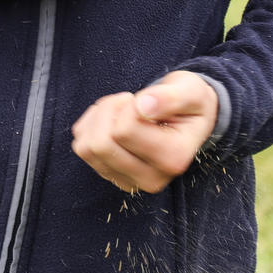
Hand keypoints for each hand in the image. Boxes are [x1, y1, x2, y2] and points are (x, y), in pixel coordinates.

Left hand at [69, 71, 218, 193]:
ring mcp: (130, 182)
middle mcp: (152, 179)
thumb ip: (171, 97)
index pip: (124, 130)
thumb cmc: (189, 104)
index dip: (128, 105)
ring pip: (87, 148)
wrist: (187, 119)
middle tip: (130, 102)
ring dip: (99, 118)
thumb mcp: (190, 91)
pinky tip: (112, 120)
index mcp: (174, 159)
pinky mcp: (112, 176)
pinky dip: (90, 127)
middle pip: (101, 144)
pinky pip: (82, 149)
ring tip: (122, 110)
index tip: (146, 99)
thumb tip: (144, 106)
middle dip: (109, 110)